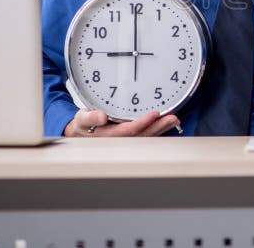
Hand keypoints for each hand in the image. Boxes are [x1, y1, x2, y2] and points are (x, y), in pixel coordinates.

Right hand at [64, 108, 180, 136]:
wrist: (80, 132)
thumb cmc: (82, 124)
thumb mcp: (81, 118)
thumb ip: (89, 117)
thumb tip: (101, 116)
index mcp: (108, 136)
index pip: (128, 131)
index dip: (142, 123)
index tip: (154, 114)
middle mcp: (119, 140)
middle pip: (142, 135)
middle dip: (158, 127)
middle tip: (172, 117)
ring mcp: (126, 139)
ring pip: (147, 136)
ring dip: (161, 128)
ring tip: (174, 119)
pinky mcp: (130, 136)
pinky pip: (146, 134)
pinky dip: (158, 129)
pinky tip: (167, 124)